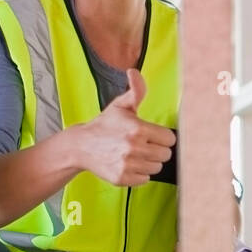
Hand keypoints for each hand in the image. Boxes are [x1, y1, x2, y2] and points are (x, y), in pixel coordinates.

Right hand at [73, 69, 175, 185]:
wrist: (81, 146)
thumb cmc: (105, 125)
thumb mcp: (121, 106)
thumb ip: (136, 90)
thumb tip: (134, 72)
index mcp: (138, 128)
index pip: (169, 139)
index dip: (163, 137)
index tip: (153, 136)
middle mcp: (133, 147)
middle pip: (165, 155)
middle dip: (157, 150)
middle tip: (143, 145)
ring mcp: (127, 164)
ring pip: (156, 168)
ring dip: (149, 162)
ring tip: (135, 154)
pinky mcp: (122, 178)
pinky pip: (145, 179)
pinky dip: (139, 174)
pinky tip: (128, 164)